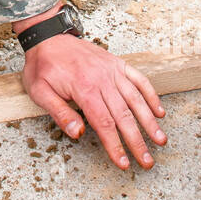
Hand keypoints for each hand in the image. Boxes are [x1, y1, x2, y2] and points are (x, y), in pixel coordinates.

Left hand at [20, 33, 166, 169]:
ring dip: (149, 121)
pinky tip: (159, 111)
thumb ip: (60, 113)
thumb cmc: (43, 65)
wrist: (47, 36)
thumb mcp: (40, 91)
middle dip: (137, 141)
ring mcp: (112, 70)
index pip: (104, 124)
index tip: (124, 163)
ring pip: (136, 98)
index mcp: (84, 89)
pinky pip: (139, 79)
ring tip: (160, 139)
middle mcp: (102, 79)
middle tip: (147, 161)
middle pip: (124, 115)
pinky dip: (151, 95)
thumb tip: (78, 133)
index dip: (115, 145)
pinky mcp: (116, 63)